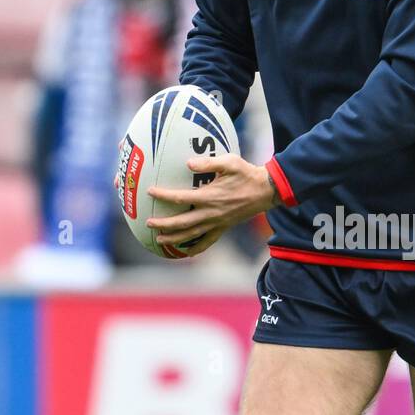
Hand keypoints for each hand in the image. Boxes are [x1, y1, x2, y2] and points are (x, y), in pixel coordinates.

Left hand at [146, 155, 278, 249]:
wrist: (266, 190)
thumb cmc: (246, 173)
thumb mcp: (229, 162)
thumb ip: (208, 163)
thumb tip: (188, 163)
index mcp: (209, 196)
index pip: (180, 198)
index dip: (163, 196)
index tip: (150, 192)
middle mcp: (211, 213)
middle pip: (182, 223)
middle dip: (163, 224)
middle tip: (148, 222)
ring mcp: (217, 223)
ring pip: (191, 235)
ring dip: (174, 238)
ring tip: (159, 239)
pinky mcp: (224, 228)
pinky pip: (208, 241)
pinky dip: (196, 248)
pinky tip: (186, 252)